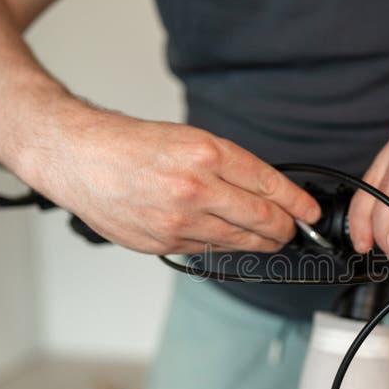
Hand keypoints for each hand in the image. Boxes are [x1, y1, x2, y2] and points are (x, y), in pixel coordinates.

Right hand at [16, 105, 320, 253]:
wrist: (78, 159)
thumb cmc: (130, 145)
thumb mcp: (188, 138)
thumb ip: (227, 167)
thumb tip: (264, 194)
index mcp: (205, 153)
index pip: (268, 184)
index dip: (297, 202)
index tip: (310, 212)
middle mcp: (195, 188)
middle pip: (261, 219)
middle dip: (286, 228)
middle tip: (294, 230)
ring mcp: (178, 220)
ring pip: (239, 241)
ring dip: (262, 242)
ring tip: (272, 239)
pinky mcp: (163, 243)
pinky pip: (208, 250)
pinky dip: (226, 246)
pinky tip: (231, 240)